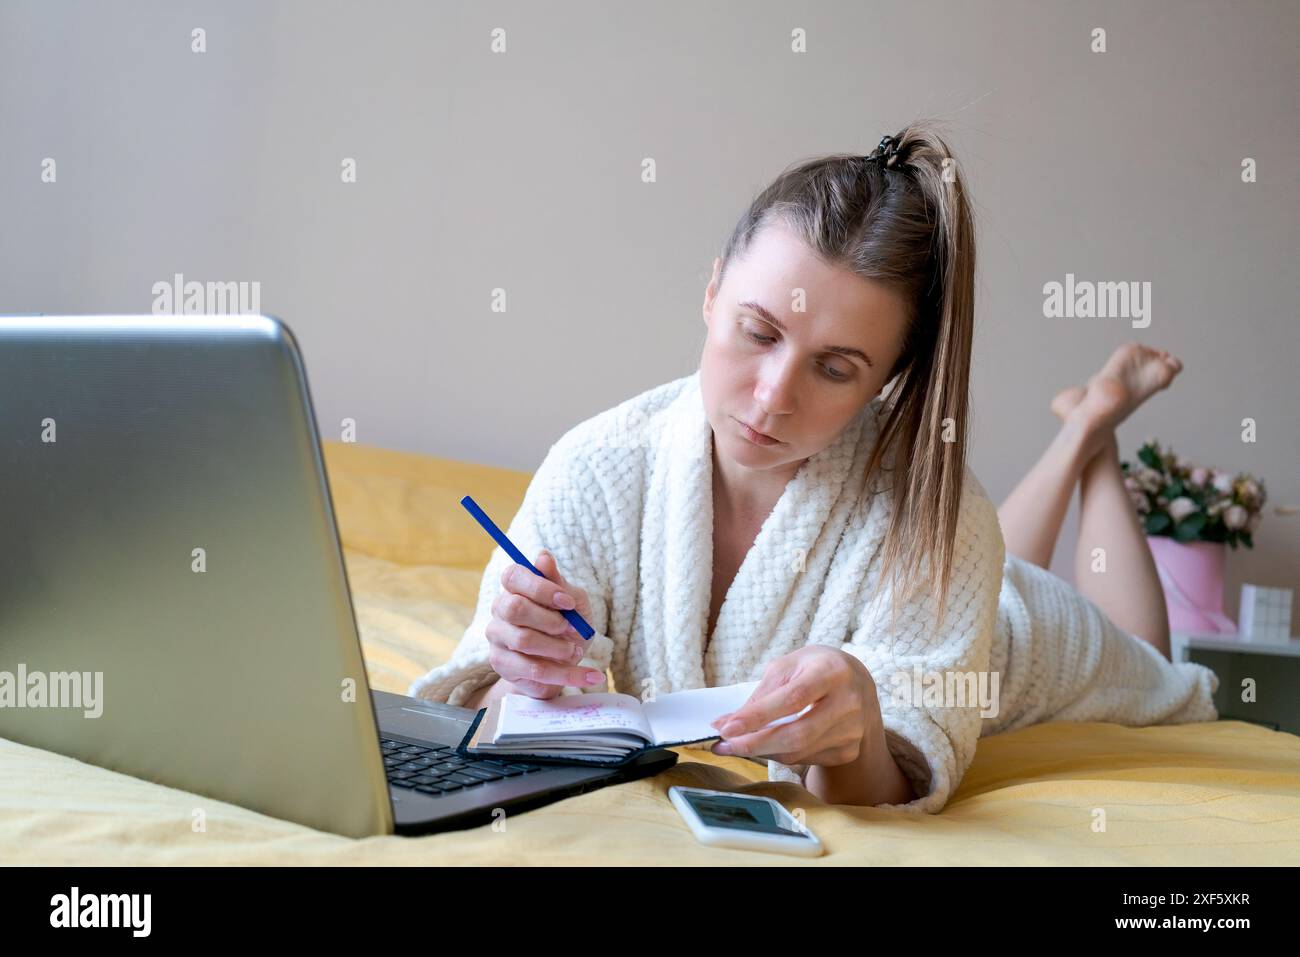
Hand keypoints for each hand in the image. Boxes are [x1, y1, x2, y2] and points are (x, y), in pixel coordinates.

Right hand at [484, 549, 603, 698]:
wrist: (564, 665)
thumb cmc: (568, 628)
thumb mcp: (573, 603)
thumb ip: (558, 583)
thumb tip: (543, 556)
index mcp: (514, 588)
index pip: (513, 576)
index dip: (541, 588)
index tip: (568, 602)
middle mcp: (499, 610)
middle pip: (514, 608)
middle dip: (550, 620)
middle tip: (572, 629)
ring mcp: (497, 638)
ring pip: (524, 640)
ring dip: (559, 648)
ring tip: (576, 650)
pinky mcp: (502, 666)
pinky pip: (535, 670)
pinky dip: (568, 673)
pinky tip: (590, 674)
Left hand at [707, 646, 879, 767]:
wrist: (858, 684)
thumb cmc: (816, 670)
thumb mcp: (790, 666)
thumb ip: (762, 693)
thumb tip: (727, 723)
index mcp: (832, 672)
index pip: (793, 698)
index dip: (758, 715)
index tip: (725, 728)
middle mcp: (848, 703)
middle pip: (797, 734)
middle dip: (754, 743)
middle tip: (722, 746)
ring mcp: (852, 731)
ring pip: (798, 752)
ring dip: (761, 751)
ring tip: (736, 745)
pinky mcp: (849, 751)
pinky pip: (805, 759)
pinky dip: (778, 755)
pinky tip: (765, 745)